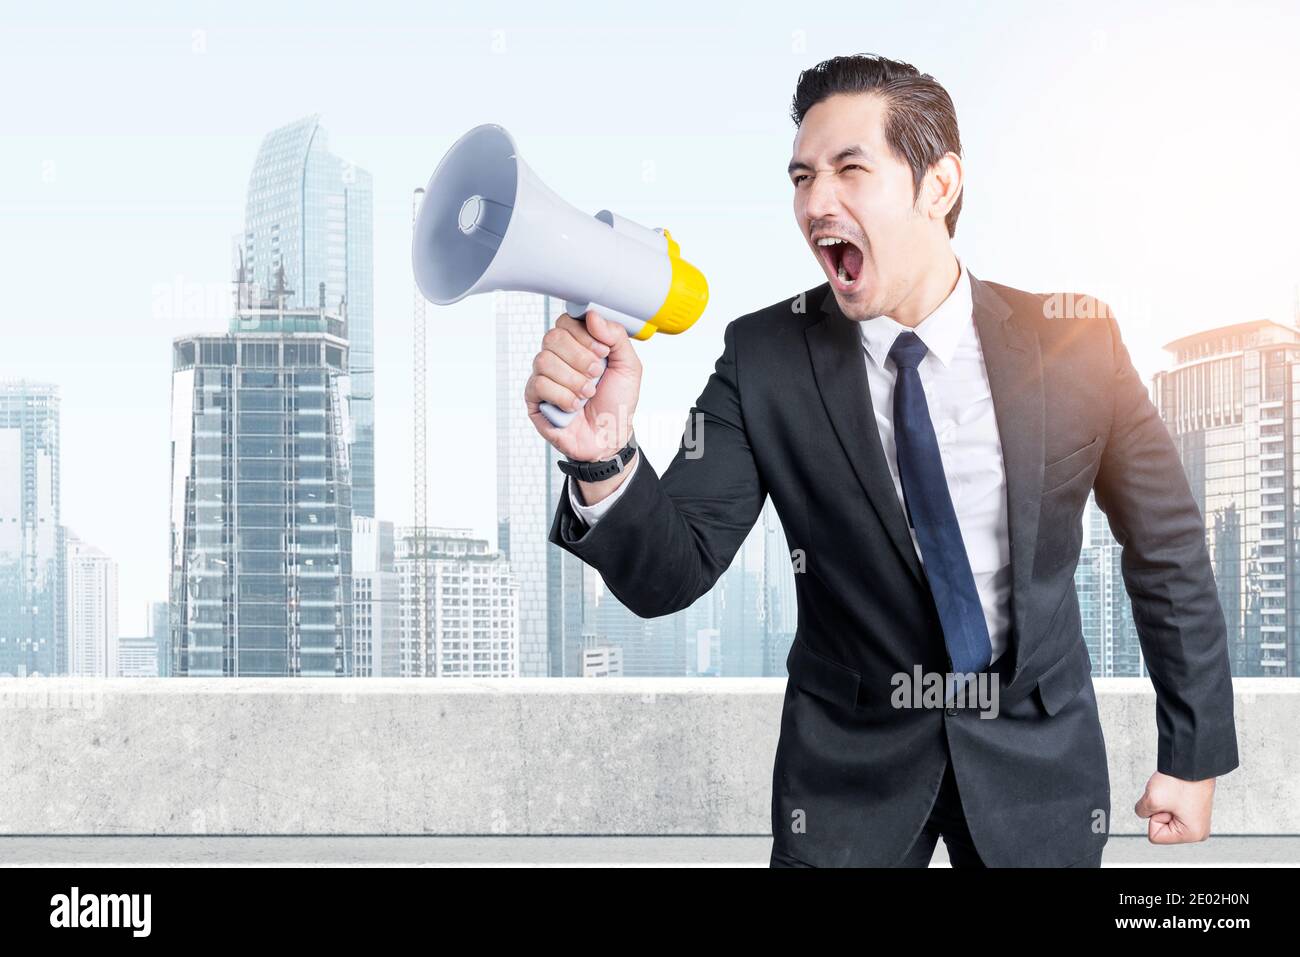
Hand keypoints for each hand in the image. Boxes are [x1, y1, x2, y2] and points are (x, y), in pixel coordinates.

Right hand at [525, 308, 640, 460]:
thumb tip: (592, 315)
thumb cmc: (617, 402)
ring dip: (573, 379)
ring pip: (544, 360)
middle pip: (553, 337)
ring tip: (588, 394)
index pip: (567, 321)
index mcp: (578, 345)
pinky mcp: (534, 398)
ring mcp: (544, 376)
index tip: (603, 352)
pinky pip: (539, 384)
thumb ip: (616, 336)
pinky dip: (562, 396)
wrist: (610, 437)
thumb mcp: (629, 366)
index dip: (584, 334)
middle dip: (580, 358)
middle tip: (596, 374)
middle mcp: (558, 357)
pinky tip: (575, 406)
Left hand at [1134, 771, 1215, 843]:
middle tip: (1171, 798)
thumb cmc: (1181, 780)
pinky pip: (1170, 810)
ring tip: (1174, 794)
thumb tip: (1143, 813)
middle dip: (1159, 810)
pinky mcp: (1191, 811)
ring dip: (1163, 804)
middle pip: (1160, 828)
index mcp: (1192, 834)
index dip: (1154, 817)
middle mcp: (1197, 831)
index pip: (1155, 836)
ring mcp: (1195, 821)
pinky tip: (1176, 792)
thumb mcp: (1152, 799)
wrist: (1192, 762)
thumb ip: (1141, 811)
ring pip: (1164, 817)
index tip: (1167, 804)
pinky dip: (1168, 800)